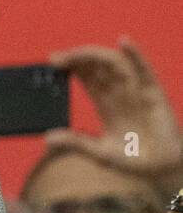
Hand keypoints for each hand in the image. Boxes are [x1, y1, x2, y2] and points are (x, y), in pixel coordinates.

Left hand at [45, 36, 182, 178]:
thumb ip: (77, 143)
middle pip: (96, 65)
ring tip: (76, 54)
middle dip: (77, 57)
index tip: (52, 61)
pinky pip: (145, 70)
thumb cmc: (134, 160)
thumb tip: (48, 138)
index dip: (70, 65)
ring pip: (115, 63)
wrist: (165, 170)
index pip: (85, 75)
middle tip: (57, 58)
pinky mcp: (154, 93)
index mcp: (105, 102)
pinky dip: (136, 54)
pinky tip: (124, 42)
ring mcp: (136, 90)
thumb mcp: (101, 153)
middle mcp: (119, 92)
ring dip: (95, 54)